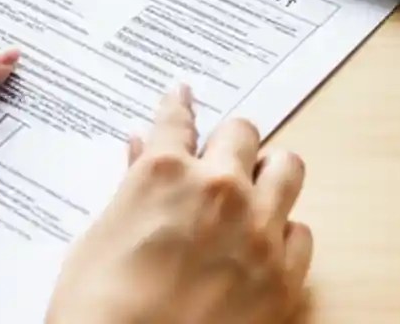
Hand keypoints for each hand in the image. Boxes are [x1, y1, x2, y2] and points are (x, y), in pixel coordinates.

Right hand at [46, 85, 312, 323]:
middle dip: (229, 143)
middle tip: (218, 160)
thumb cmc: (97, 309)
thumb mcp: (99, 237)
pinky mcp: (283, 277)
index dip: (179, 106)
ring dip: (268, 174)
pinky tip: (262, 246)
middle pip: (243, 133)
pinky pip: (302, 232)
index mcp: (164, 174)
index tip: (183, 96)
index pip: (176, 120)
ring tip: (253, 191)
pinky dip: (283, 234)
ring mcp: (257, 232)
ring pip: (288, 169)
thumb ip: (130, 187)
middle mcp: (219, 190)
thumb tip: (140, 151)